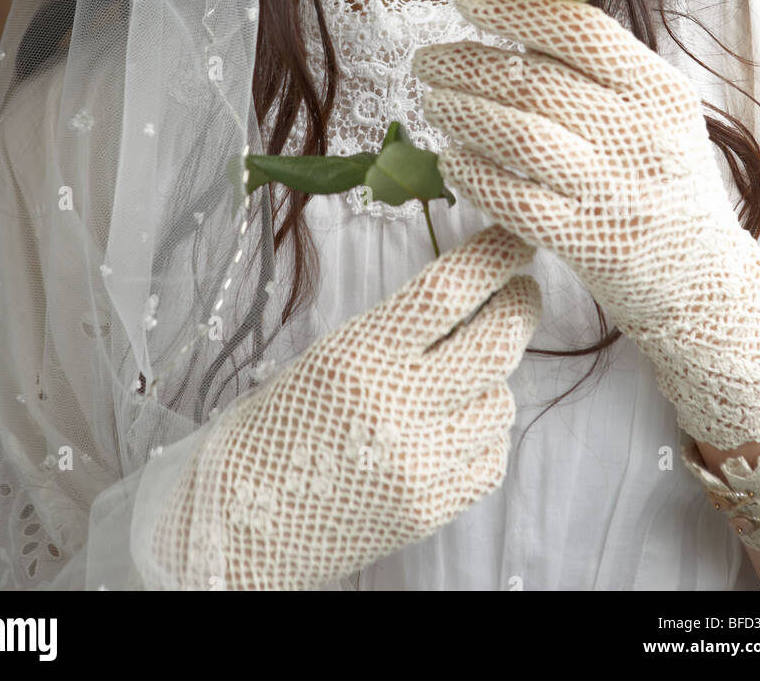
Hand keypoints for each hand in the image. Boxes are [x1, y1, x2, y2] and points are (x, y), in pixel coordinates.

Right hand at [145, 223, 540, 589]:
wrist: (238, 522)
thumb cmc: (275, 427)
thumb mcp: (328, 356)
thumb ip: (397, 331)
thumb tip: (469, 296)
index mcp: (358, 354)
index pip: (447, 291)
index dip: (495, 256)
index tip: (518, 238)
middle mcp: (395, 407)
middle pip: (496, 341)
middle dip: (521, 308)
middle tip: (521, 292)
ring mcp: (419, 464)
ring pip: (500, 400)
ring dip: (493, 379)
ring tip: (459, 377)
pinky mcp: (430, 509)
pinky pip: (491, 456)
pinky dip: (483, 434)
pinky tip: (452, 428)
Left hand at [412, 0, 759, 448]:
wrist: (701, 280)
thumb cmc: (663, 179)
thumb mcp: (657, 112)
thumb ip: (601, 68)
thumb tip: (516, 13)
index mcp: (661, 90)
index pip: (579, 30)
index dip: (514, 9)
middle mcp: (642, 137)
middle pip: (536, 84)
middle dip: (467, 64)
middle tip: (428, 61)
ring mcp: (615, 193)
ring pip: (519, 138)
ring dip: (463, 113)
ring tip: (434, 103)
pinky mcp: (589, 245)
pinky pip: (514, 200)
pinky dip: (474, 175)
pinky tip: (451, 160)